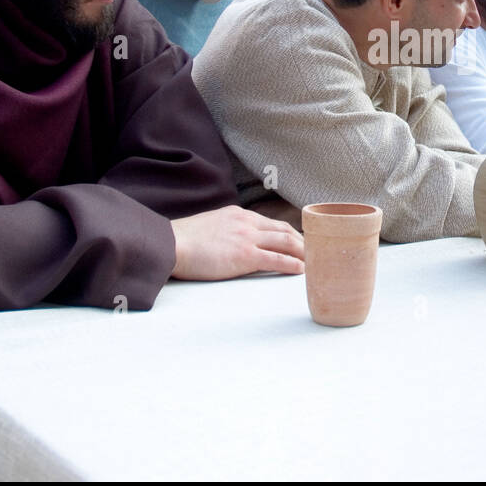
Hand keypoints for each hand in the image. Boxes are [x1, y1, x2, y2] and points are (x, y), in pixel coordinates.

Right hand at [170, 205, 303, 279]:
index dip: (289, 233)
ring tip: (315, 262)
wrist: (171, 244)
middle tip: (314, 253)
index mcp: (238, 215)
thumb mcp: (209, 226)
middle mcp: (247, 223)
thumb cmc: (182, 241)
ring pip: (286, 242)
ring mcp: (248, 238)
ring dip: (303, 253)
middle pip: (284, 230)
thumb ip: (225, 230)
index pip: (271, 223)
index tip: (298, 242)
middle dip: (302, 242)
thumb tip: (229, 242)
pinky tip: (302, 271)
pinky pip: (277, 259)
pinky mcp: (245, 255)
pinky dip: (293, 265)